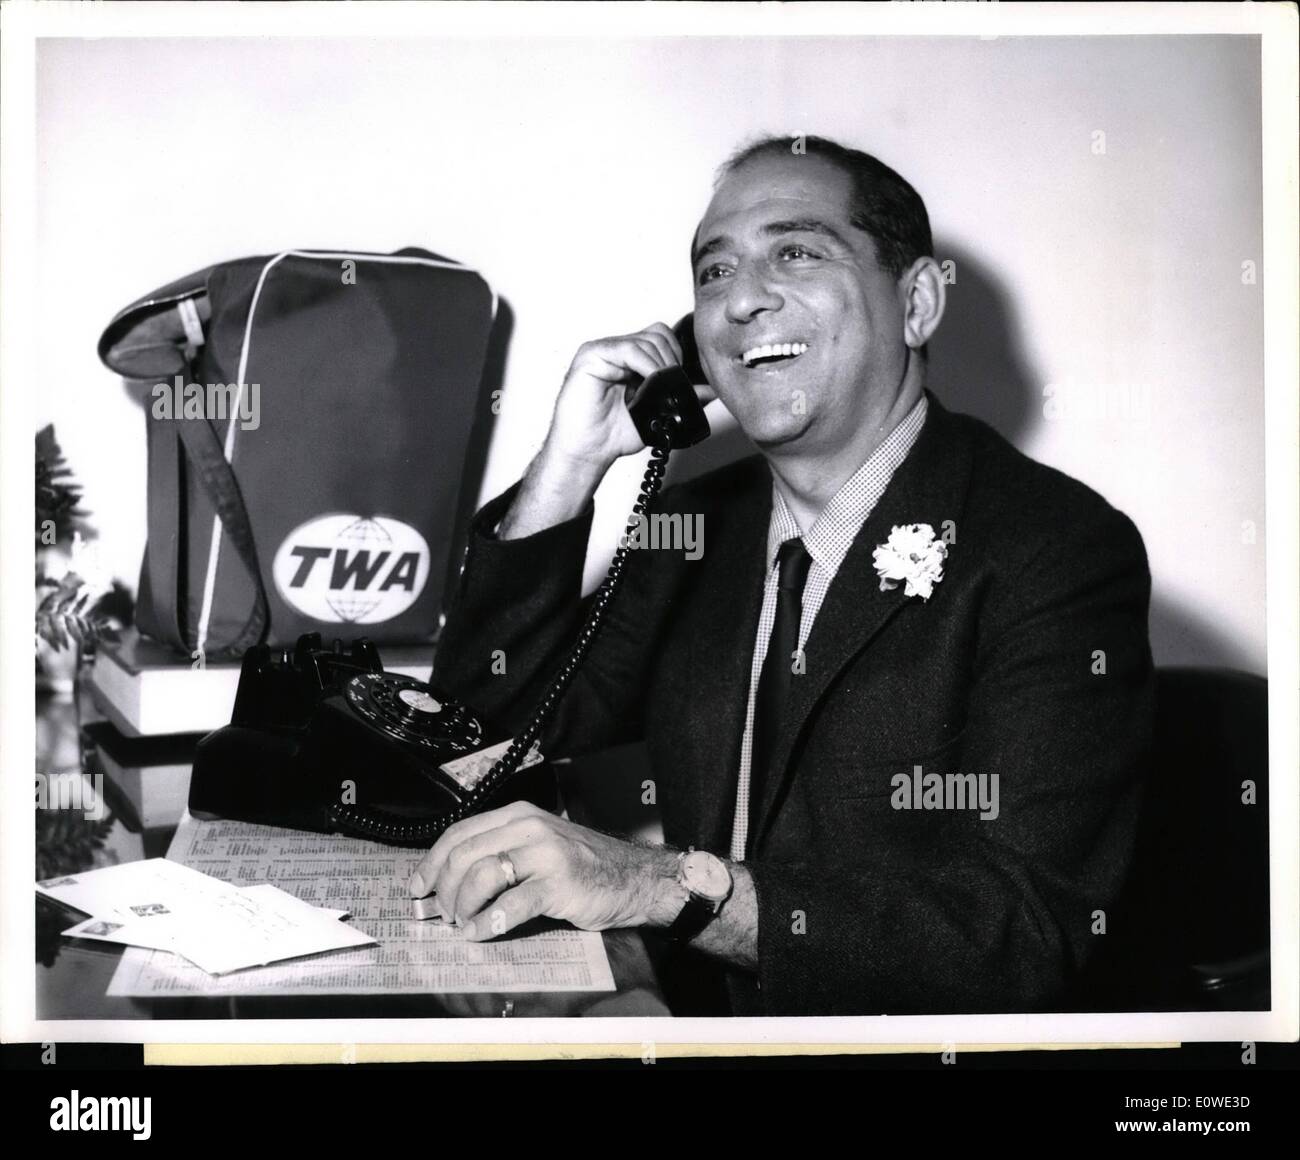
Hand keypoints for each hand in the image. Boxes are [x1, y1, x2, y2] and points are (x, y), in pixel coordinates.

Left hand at [406, 801, 680, 939]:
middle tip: (444, 913)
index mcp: (518, 816)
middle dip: (445, 890)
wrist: (633, 878)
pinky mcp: (558, 883)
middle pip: (465, 855)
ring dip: (464, 907)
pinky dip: (488, 923)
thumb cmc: (584, 866)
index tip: (418, 888)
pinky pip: (510, 905)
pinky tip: (482, 933)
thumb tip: (450, 881)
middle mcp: (529, 828)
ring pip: (482, 876)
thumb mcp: (538, 845)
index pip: (459, 833)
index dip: (431, 863)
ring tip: (464, 924)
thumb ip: (500, 853)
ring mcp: (545, 853)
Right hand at [543, 322, 683, 469]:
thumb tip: (711, 390)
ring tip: (658, 389)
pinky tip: (649, 383)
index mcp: (630, 360)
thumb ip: (681, 398)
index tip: (681, 382)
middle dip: (672, 359)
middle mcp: (616, 351)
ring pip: (645, 340)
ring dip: (660, 365)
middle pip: (657, 334)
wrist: (589, 451)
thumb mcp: (657, 414)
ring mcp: (603, 351)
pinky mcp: (591, 355)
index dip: (676, 355)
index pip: (661, 338)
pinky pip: (627, 348)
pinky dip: (646, 364)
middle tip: (671, 387)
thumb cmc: (613, 434)